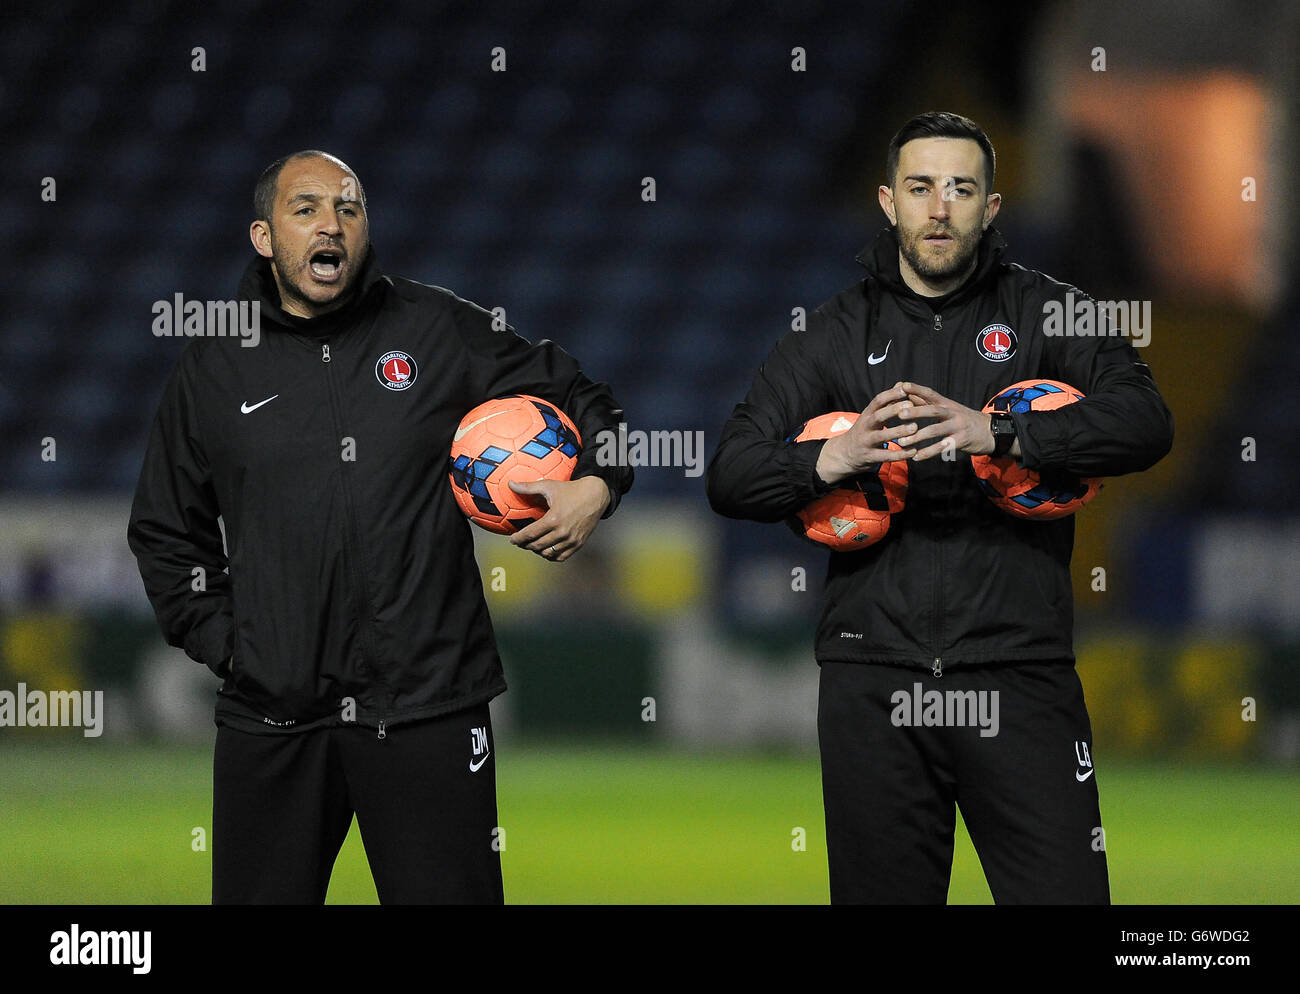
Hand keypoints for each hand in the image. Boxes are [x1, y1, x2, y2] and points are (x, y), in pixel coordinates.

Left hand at [508, 476, 610, 561]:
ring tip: (532, 545)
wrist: (596, 495)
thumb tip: (510, 484)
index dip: (518, 539)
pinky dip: (551, 556)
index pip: (530, 534)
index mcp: (554, 519)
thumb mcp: (549, 486)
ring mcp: (572, 540)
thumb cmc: (571, 490)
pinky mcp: (578, 543)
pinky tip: (546, 550)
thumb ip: (528, 487)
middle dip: (525, 545)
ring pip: (548, 554)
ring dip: (537, 551)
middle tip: (520, 542)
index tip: (512, 539)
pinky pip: (561, 557)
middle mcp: (563, 532)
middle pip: (537, 546)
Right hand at [815, 382, 919, 485]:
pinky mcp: (870, 457)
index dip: (891, 394)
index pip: (877, 401)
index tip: (905, 389)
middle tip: (910, 404)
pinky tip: (913, 451)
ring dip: (898, 431)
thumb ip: (888, 401)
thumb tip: (901, 384)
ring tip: (915, 427)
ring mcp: (866, 442)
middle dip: (893, 410)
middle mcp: (865, 426)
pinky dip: (899, 454)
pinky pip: (885, 456)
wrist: (845, 453)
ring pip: (881, 436)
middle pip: (878, 416)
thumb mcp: (872, 415)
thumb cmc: (865, 430)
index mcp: (867, 414)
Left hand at [895, 382, 1013, 460]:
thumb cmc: (962, 419)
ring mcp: (957, 427)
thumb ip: (928, 402)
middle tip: (899, 414)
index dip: (917, 389)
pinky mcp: (961, 442)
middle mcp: (953, 413)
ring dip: (917, 437)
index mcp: (947, 404)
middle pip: (933, 411)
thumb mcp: (948, 408)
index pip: (931, 393)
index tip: (902, 386)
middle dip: (916, 412)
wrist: (990, 431)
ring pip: (935, 431)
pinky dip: (928, 453)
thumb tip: (908, 392)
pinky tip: (915, 457)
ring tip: (901, 443)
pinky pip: (942, 448)